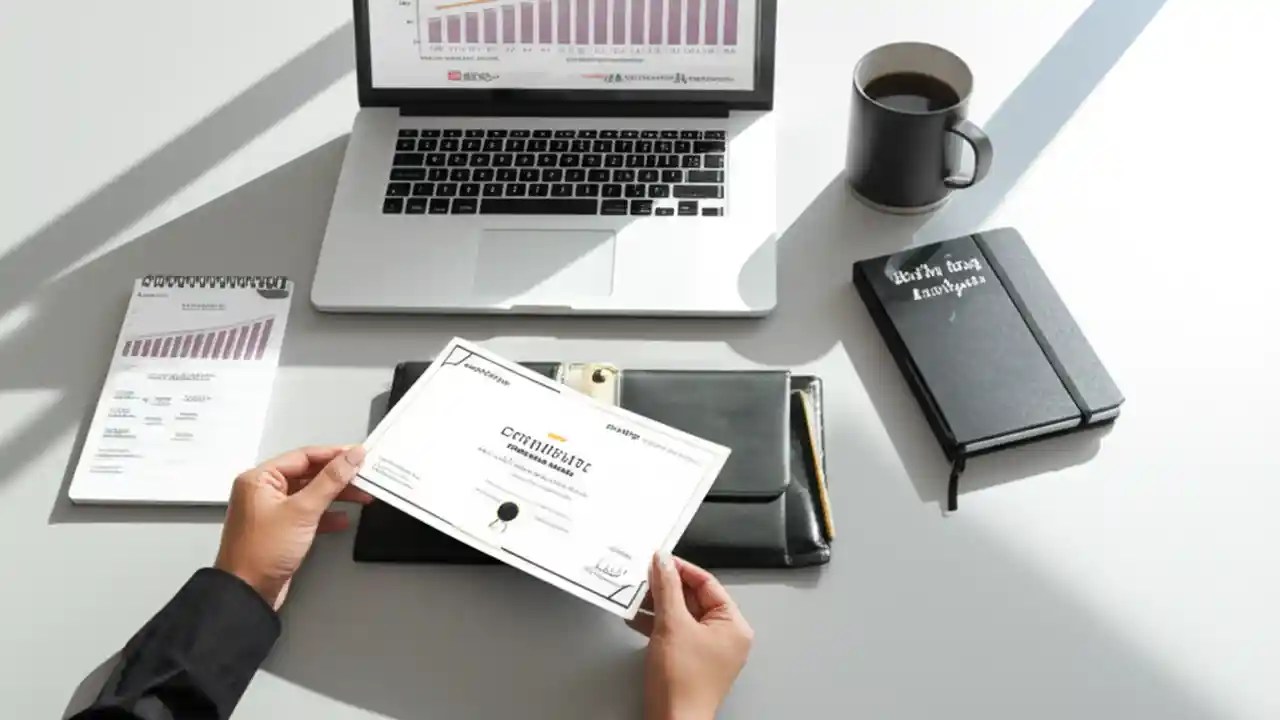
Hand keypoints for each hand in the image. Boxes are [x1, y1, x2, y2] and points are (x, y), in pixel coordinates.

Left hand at [214, 445, 371, 609]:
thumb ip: (330, 480)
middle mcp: (263, 491)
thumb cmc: (264, 551)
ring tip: (362, 496)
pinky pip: (306, 514)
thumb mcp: (302, 510)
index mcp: (260, 479)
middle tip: (365, 476)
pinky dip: (325, 515)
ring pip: (309, 494)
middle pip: (308, 474)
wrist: (248, 593)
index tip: (359, 454)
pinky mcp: (279, 530)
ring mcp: (271, 511)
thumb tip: (352, 456)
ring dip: (335, 495)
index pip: (303, 456)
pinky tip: (343, 520)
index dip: (334, 454)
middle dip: (338, 477)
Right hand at [627, 554, 753, 719]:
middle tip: (643, 575)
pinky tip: (636, 618)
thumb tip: (663, 561)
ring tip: (635, 594)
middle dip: (666, 587)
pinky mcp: (690, 660)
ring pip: (682, 615)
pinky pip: (675, 632)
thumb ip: (667, 588)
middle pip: (694, 598)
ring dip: (658, 605)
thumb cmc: (681, 682)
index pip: (708, 583)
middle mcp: (726, 636)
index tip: (659, 559)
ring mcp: (708, 649)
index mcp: (733, 624)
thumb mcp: (672, 624)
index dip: (681, 569)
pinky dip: (657, 624)